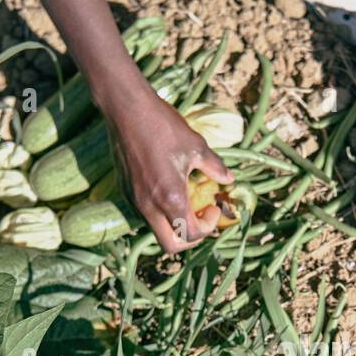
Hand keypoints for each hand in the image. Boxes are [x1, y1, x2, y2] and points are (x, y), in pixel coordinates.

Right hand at [106, 89, 232, 252]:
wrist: (127, 110)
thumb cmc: (163, 127)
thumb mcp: (197, 146)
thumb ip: (215, 167)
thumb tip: (229, 179)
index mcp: (170, 199)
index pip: (191, 234)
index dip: (208, 228)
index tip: (214, 207)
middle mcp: (150, 206)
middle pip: (170, 245)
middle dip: (189, 238)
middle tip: (200, 218)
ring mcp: (134, 200)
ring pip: (156, 230)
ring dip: (174, 225)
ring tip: (187, 203)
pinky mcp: (125, 191)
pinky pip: (145, 214)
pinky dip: (161, 213)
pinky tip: (169, 190)